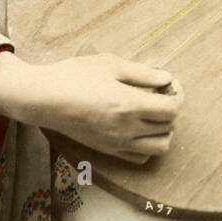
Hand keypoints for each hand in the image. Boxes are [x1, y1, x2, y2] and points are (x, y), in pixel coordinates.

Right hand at [0, 51, 183, 164]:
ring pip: (158, 147)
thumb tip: (167, 79)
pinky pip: (140, 156)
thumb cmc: (74, 75)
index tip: (170, 83)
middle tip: (161, 92)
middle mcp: (126, 130)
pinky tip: (138, 125)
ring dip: (163, 130)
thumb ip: (143, 74)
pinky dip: (147, 144)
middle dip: (171, 109)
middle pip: (169, 128)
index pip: (172, 110)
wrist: (43, 98)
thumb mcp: (110, 64)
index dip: (178, 95)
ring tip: (152, 111)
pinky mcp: (107, 150)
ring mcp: (116, 144)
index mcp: (128, 106)